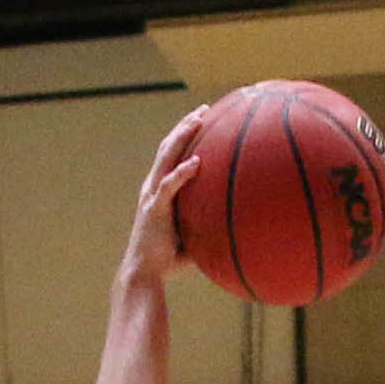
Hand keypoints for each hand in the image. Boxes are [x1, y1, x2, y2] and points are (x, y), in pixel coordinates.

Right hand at [121, 105, 209, 280]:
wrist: (145, 273)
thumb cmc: (168, 259)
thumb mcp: (193, 235)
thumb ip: (209, 224)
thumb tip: (239, 224)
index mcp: (160, 189)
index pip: (172, 155)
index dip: (185, 135)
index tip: (203, 118)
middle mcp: (153, 187)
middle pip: (169, 147)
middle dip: (186, 126)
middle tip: (204, 109)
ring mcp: (152, 196)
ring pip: (166, 158)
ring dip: (182, 137)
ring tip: (198, 120)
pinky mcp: (154, 209)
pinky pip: (169, 186)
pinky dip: (182, 173)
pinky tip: (197, 163)